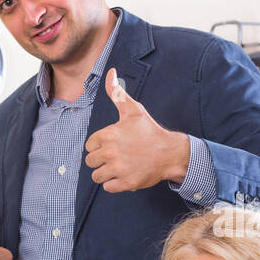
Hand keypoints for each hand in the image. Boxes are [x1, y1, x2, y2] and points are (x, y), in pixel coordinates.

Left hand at [83, 68, 189, 192]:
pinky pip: (107, 187)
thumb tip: (110, 72)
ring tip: (119, 166)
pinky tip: (124, 174)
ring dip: (105, 173)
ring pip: (96, 176)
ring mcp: (118, 169)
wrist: (170, 152)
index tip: (112, 144)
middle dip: (101, 160)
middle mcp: (111, 152)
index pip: (89, 146)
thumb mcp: (133, 110)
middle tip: (116, 156)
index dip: (99, 145)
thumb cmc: (149, 131)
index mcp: (109, 135)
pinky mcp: (125, 183)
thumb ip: (117, 93)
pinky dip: (114, 183)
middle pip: (90, 162)